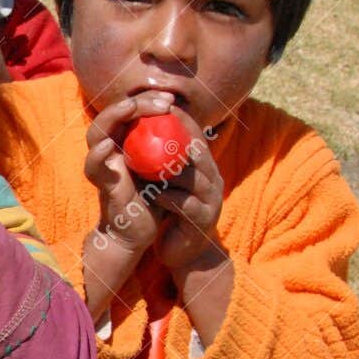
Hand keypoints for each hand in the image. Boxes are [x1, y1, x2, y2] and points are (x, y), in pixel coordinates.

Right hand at [84, 92, 177, 257]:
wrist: (140, 231)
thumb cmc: (154, 198)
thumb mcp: (166, 167)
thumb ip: (171, 146)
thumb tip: (193, 121)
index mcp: (125, 142)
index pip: (130, 111)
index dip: (148, 100)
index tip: (171, 99)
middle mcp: (111, 150)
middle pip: (113, 114)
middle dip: (136, 103)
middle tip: (163, 101)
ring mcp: (104, 165)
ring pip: (96, 133)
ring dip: (113, 116)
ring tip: (130, 107)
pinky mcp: (102, 183)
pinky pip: (93, 166)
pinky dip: (97, 154)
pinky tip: (109, 144)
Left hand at [149, 110, 225, 273]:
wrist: (183, 252)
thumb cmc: (173, 213)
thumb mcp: (171, 182)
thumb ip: (165, 159)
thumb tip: (146, 130)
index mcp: (205, 168)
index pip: (197, 137)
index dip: (182, 120)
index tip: (160, 106)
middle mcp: (213, 181)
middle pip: (199, 152)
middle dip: (177, 137)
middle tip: (153, 126)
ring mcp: (210, 201)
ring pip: (194, 177)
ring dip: (169, 167)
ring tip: (147, 158)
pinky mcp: (201, 222)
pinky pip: (185, 204)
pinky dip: (168, 197)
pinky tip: (152, 192)